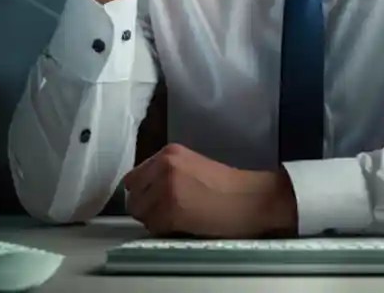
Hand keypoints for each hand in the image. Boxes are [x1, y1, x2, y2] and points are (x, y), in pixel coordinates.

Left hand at [122, 143, 297, 238]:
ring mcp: (165, 188)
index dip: (142, 192)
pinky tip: (182, 225)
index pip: (133, 177)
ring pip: (140, 212)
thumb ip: (166, 173)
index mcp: (168, 152)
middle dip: (145, 206)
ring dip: (153, 220)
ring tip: (176, 219)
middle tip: (166, 213)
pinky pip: (152, 226)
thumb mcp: (191, 167)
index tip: (153, 200)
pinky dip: (162, 229)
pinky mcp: (170, 210)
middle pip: (133, 195)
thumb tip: (143, 193)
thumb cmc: (227, 186)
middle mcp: (163, 166)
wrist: (250, 198)